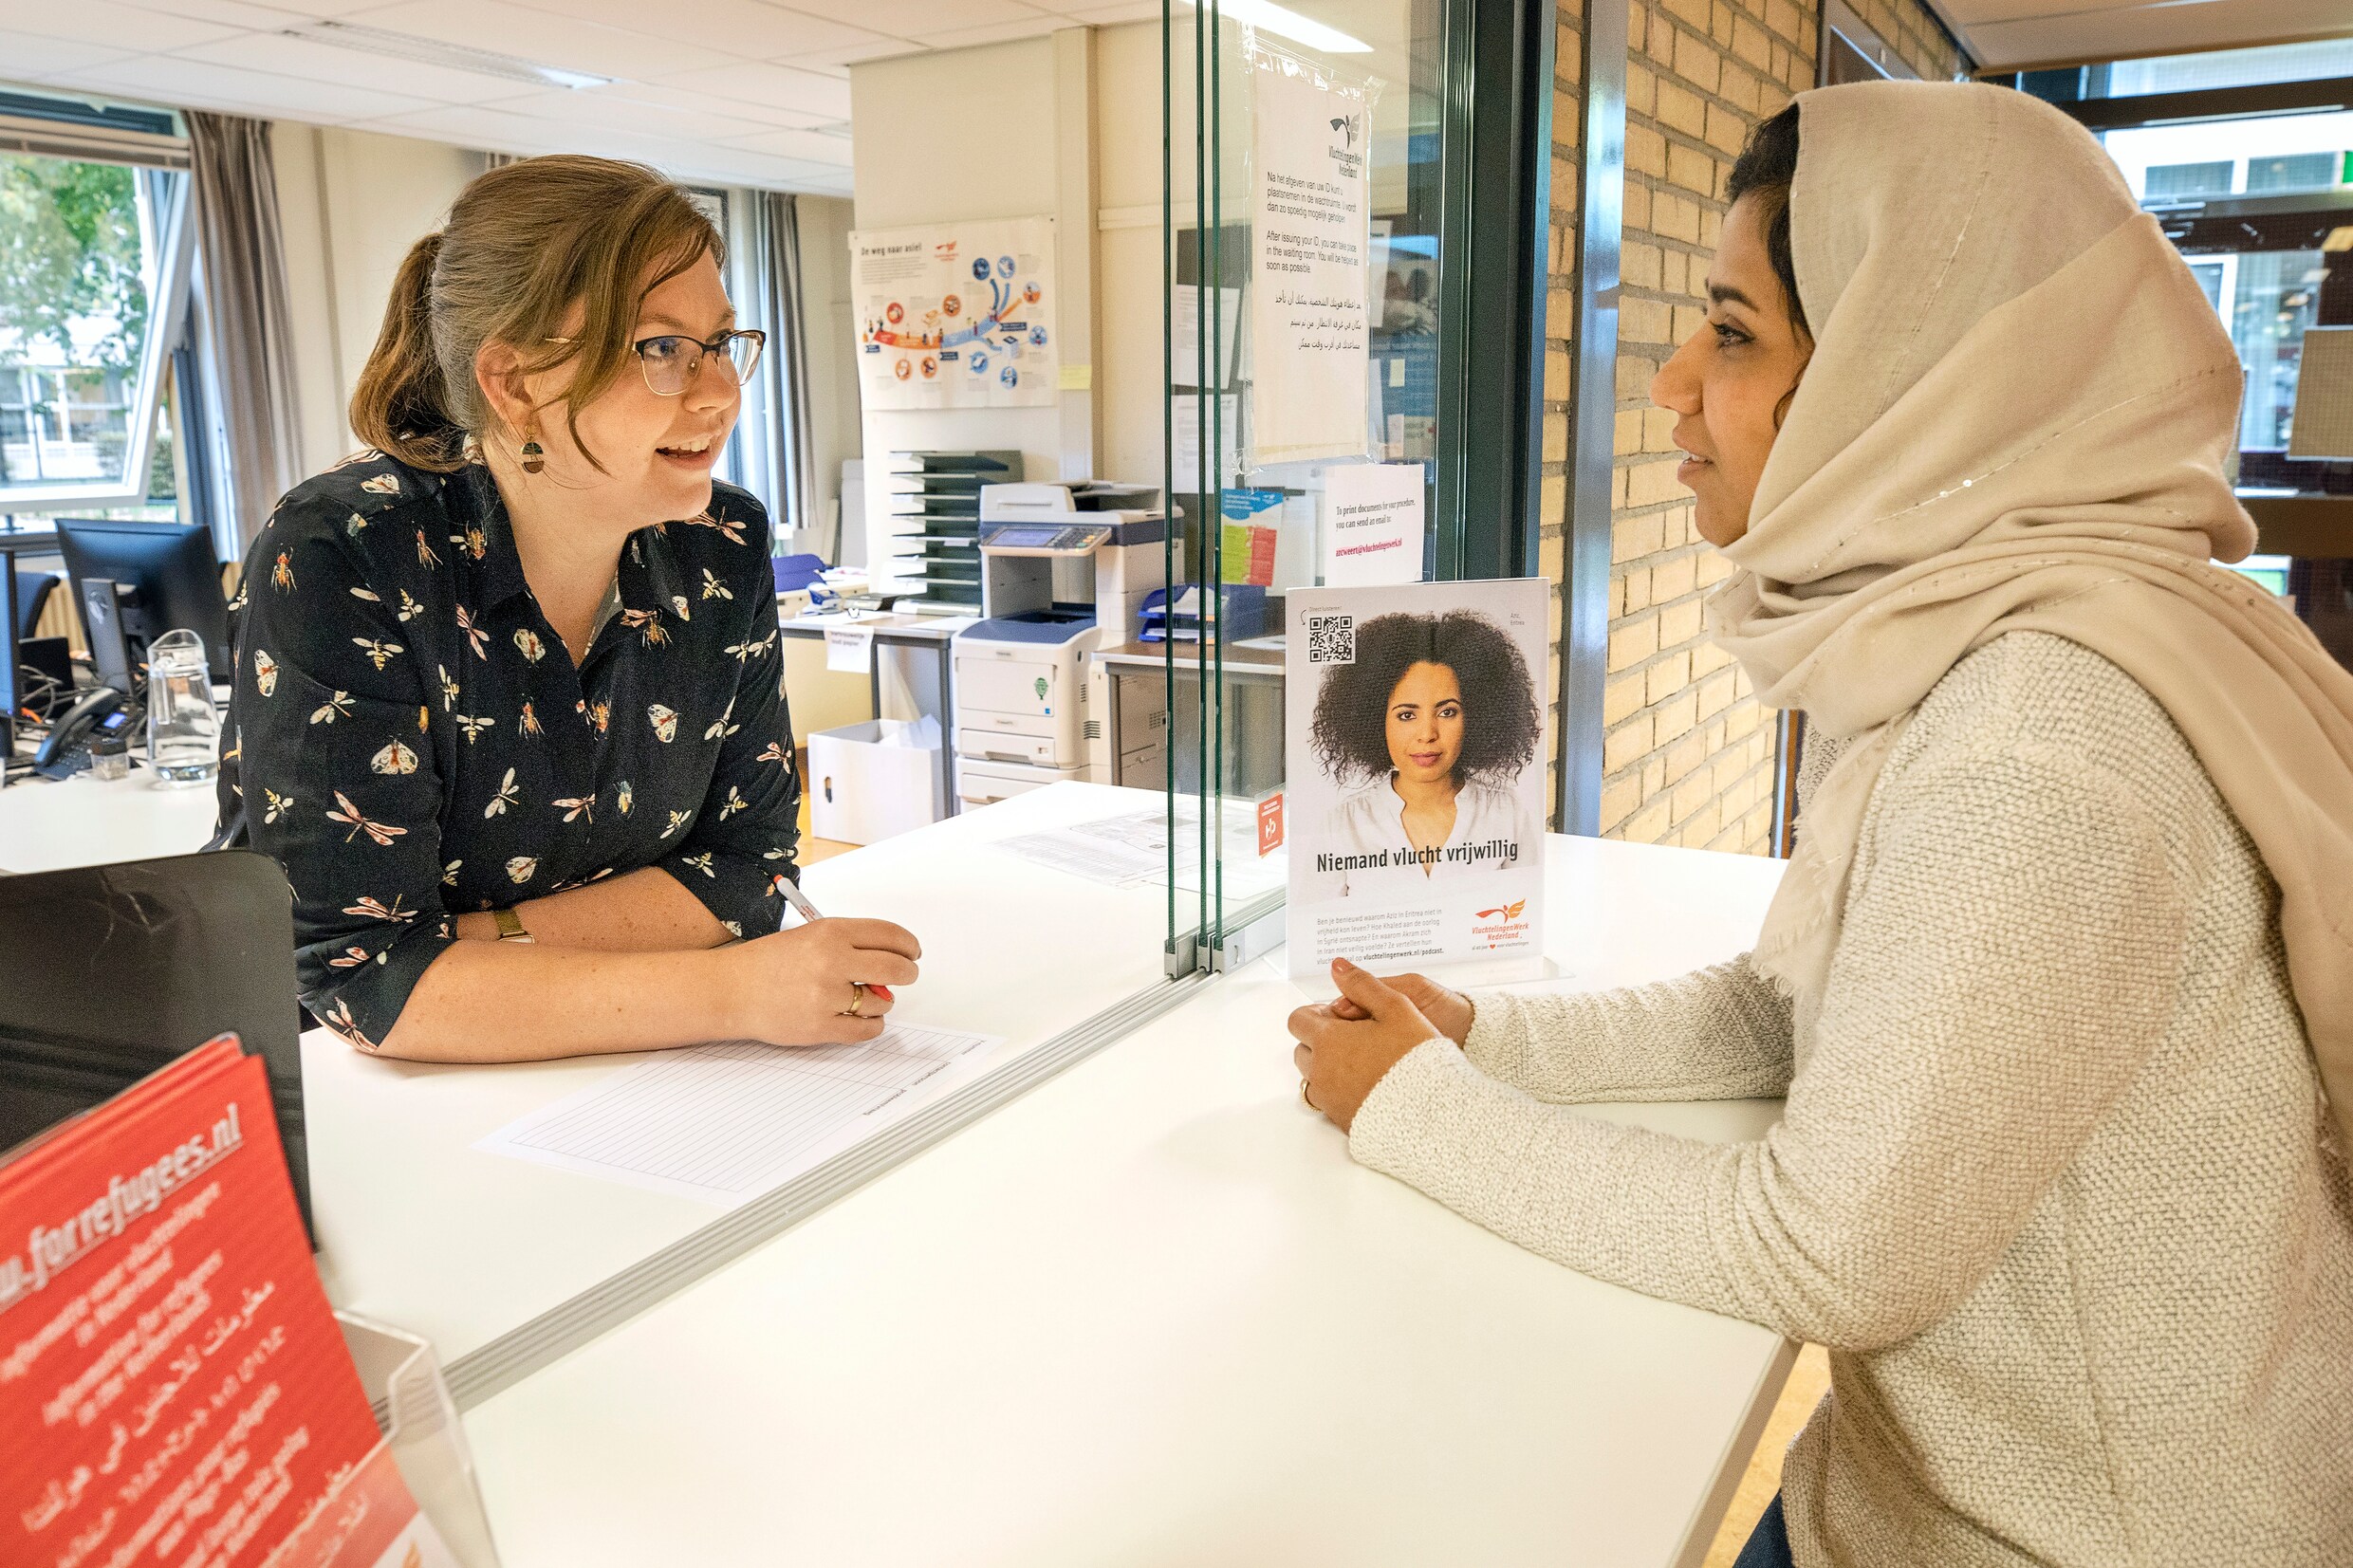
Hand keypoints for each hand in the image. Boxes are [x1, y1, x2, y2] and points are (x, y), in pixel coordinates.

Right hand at [726, 918, 921, 1044]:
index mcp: (831, 932)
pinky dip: (872, 1026)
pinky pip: (867, 1030)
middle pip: (895, 968)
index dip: (909, 945)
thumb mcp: (810, 936)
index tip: (912, 952)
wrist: (731, 990)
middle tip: (906, 975)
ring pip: (882, 1002)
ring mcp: (826, 996)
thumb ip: (850, 945)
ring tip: (868, 998)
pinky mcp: (821, 1027)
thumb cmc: (768, 962)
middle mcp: (831, 962)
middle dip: (908, 973)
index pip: (890, 935)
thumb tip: (892, 961)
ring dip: (883, 1002)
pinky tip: (864, 1018)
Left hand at [1287, 958, 1445, 1133]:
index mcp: (1328, 1041)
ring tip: (1365, 1061)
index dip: (1318, 1014)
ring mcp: (1328, 1098)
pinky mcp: (1340, 1118)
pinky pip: (1328, 1099)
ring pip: (1313, 1075)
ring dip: (1329, 1065)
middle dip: (1321, 1040)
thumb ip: (1362, 984)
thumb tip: (1338, 967)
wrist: (1433, 1110)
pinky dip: (1340, 1089)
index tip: (1341, 1016)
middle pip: (1303, 1048)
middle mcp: (1320, 1071)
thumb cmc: (1417, 1058)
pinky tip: (1369, 1083)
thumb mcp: (1396, 1007)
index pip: (1298, 1020)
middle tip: (1357, 1038)